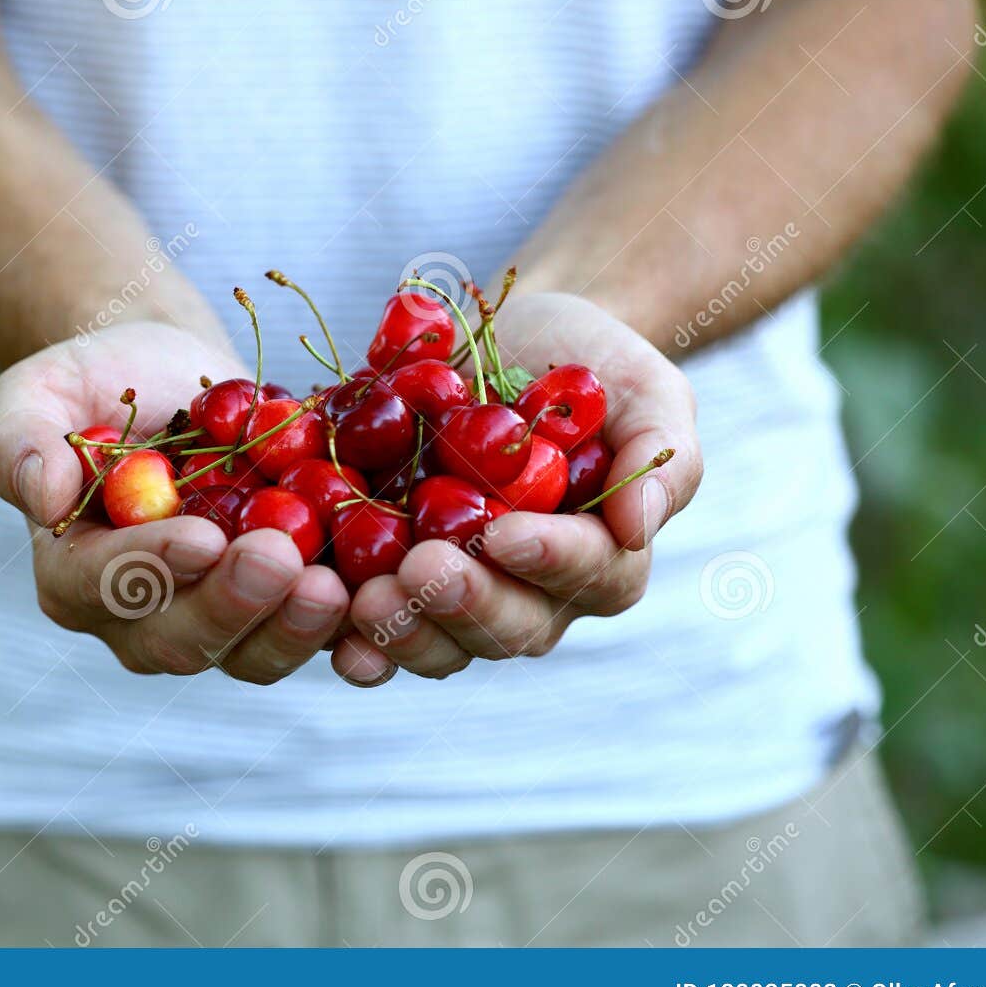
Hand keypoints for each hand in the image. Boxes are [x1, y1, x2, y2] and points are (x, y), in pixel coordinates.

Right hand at [0, 321, 350, 683]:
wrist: (178, 380)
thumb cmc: (101, 381)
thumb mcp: (41, 390)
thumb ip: (19, 440)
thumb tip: (40, 494)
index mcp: (74, 577)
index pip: (105, 588)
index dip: (154, 569)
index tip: (203, 537)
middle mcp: (141, 620)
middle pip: (182, 638)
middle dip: (236, 604)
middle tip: (284, 559)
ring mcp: (217, 621)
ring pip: (251, 652)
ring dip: (295, 627)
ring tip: (337, 585)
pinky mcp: (281, 609)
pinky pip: (314, 638)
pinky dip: (349, 633)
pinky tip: (384, 606)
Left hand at [330, 293, 702, 684]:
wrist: (503, 342)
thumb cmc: (586, 364)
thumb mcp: (642, 389)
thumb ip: (661, 454)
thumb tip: (640, 525)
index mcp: (603, 557)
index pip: (591, 576)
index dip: (551, 561)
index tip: (508, 532)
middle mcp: (533, 595)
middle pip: (511, 628)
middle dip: (466, 603)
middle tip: (423, 568)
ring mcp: (460, 594)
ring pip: (443, 643)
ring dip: (405, 630)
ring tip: (368, 597)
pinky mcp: (394, 581)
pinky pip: (376, 631)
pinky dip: (350, 635)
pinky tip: (324, 618)